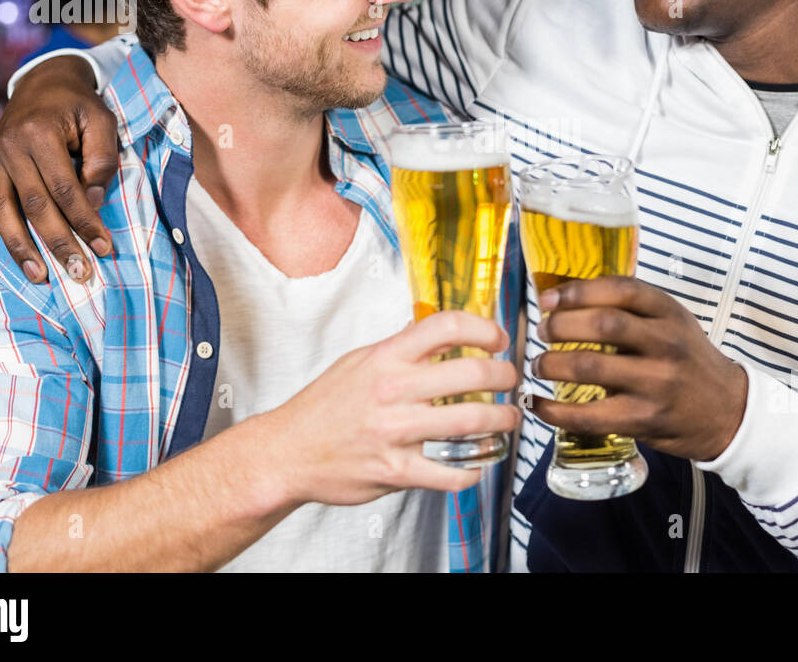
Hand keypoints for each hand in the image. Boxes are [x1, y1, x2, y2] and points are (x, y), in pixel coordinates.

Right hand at [0, 56, 119, 282]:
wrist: (43, 83)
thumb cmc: (79, 106)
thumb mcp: (101, 122)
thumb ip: (101, 160)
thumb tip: (92, 202)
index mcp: (40, 134)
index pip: (65, 189)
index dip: (85, 221)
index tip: (105, 248)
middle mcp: (10, 149)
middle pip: (34, 205)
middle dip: (57, 243)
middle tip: (79, 273)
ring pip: (1, 210)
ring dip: (19, 246)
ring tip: (39, 277)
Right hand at [260, 310, 520, 505]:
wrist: (286, 452)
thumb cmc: (324, 407)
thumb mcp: (359, 361)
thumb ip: (399, 348)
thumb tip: (437, 332)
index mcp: (387, 357)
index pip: (447, 326)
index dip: (483, 328)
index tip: (498, 339)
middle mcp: (394, 390)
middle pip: (472, 372)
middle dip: (505, 376)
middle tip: (511, 381)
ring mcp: (396, 432)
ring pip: (471, 421)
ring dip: (503, 420)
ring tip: (508, 419)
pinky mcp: (397, 471)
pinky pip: (452, 472)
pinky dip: (474, 468)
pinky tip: (478, 461)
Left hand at [530, 277, 747, 461]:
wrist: (727, 411)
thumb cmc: (688, 361)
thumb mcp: (671, 322)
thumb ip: (630, 309)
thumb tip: (564, 299)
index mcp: (668, 312)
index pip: (621, 289)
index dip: (578, 291)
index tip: (548, 299)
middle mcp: (665, 344)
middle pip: (602, 324)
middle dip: (560, 325)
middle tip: (542, 331)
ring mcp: (656, 383)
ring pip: (590, 366)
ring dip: (552, 364)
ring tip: (539, 364)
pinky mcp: (644, 419)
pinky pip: (589, 415)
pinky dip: (554, 411)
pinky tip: (537, 403)